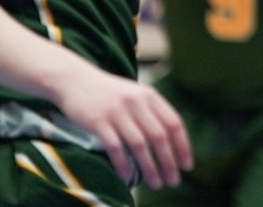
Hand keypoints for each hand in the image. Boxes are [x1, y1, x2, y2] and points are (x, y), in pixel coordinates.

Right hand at [51, 64, 191, 188]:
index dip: (183, 146)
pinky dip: (124, 165)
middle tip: (174, 181)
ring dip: (150, 167)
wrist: (75, 80)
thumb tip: (171, 142)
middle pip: (159, 136)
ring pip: (139, 145)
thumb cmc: (109, 92)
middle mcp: (136, 102)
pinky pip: (115, 148)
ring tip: (156, 183)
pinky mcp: (98, 121)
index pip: (173, 123)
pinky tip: (129, 178)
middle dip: (169, 162)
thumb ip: (152, 112)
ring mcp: (117, 112)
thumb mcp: (135, 94)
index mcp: (149, 96)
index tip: (187, 165)